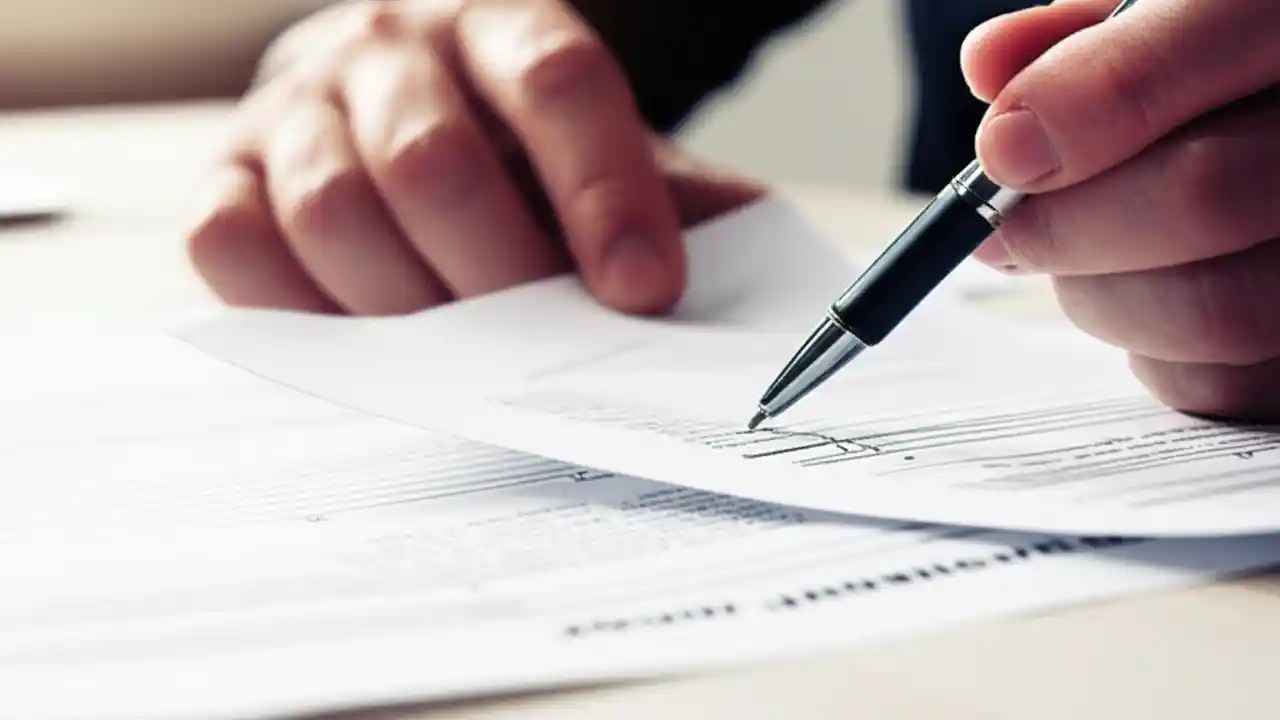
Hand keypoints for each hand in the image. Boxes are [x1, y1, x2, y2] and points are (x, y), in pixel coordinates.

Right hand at [186, 0, 761, 316]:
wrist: (407, 114)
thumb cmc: (522, 159)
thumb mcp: (610, 164)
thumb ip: (675, 215)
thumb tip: (755, 319)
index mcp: (505, 23)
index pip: (560, 85)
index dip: (607, 194)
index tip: (647, 296)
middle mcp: (391, 46)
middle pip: (434, 160)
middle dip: (500, 277)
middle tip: (544, 350)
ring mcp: (298, 107)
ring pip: (334, 211)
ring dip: (410, 309)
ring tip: (464, 358)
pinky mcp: (224, 174)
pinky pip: (231, 245)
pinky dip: (300, 307)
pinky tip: (366, 333)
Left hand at [962, 0, 1279, 418]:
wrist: (1266, 138)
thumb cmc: (1215, 83)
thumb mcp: (1162, 24)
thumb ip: (1091, 40)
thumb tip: (993, 66)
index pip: (1213, 29)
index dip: (1086, 100)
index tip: (1001, 151)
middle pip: (1201, 195)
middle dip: (1065, 226)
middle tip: (1009, 229)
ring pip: (1214, 309)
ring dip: (1100, 298)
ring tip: (1081, 266)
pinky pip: (1222, 383)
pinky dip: (1148, 354)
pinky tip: (1146, 299)